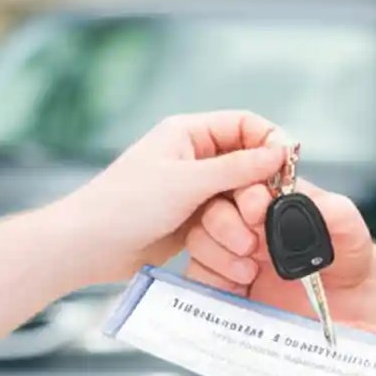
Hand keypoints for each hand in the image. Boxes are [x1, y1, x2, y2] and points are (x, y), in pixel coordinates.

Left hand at [47, 111, 287, 285]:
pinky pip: (228, 221)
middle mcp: (195, 158)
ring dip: (244, 219)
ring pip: (241, 198)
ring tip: (241, 239)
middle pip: (248, 164)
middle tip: (259, 213)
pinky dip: (233, 235)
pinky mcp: (195, 220)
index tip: (287, 167)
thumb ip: (236, 168)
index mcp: (188, 133)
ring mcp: (195, 190)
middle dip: (257, 190)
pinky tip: (234, 251)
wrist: (88, 247)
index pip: (245, 124)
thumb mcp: (186, 182)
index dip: (269, 141)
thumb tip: (280, 152)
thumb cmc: (125, 205)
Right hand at [183, 175, 375, 324]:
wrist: (348, 306)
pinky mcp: (225, 283)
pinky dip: (213, 278)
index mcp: (273, 201)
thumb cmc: (346, 260)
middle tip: (250, 244)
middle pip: (210, 207)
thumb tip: (306, 201)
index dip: (245, 193)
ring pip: (199, 238)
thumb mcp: (349, 229)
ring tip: (249, 270)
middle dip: (225, 223)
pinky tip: (240, 285)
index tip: (257, 209)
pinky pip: (199, 274)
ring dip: (218, 252)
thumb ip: (332, 211)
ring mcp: (233, 252)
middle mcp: (248, 223)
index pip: (242, 182)